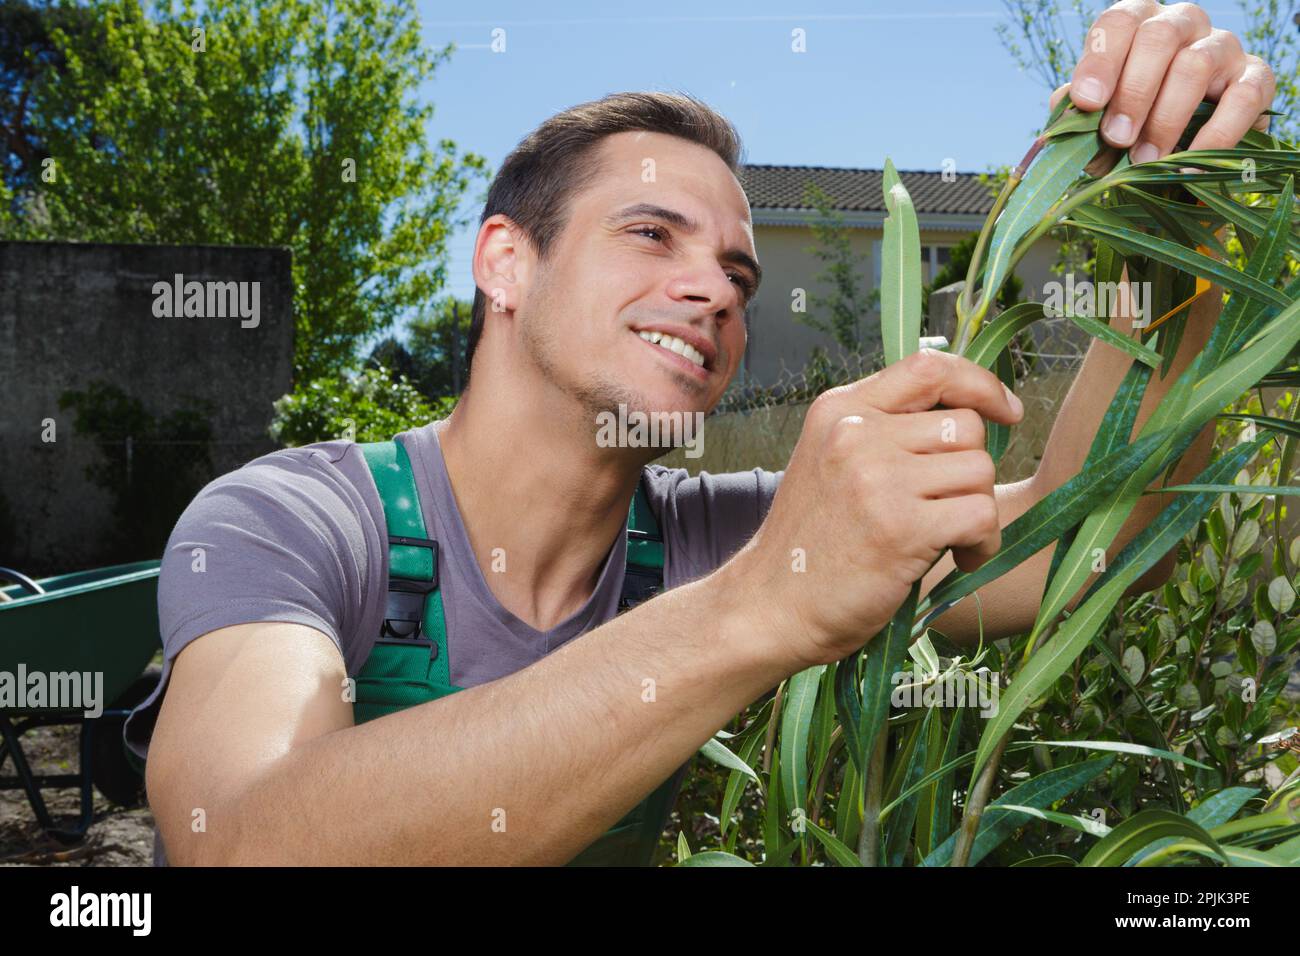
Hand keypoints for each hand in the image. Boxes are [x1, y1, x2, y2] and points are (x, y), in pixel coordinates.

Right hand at [726, 349, 1022, 668]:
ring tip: (949, 539)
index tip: (1004, 411)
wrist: (771, 605)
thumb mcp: (830, 460)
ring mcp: (878, 479)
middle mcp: (856, 434)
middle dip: (972, 471)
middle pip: (967, 427)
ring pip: (980, 471)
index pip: (930, 367)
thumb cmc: (811, 541)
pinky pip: (982, 515)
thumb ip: (882, 430)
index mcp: (839, 410)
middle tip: (948, 508)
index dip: (980, 385)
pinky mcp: (901, 528)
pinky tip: (958, 559)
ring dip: (978, 509)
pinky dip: (983, 543)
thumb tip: (972, 413)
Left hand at [1051, 1, 1275, 163]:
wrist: (1183, 152)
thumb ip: (1078, 111)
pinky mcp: (1256, 79)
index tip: (1087, 103)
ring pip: (1195, 65)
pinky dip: (1214, 137)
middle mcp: (1183, 25)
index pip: (1118, 22)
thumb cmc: (1131, 126)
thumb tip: (1066, 107)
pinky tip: (1187, 167)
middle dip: (1133, 92)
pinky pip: (1242, 99)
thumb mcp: (1098, 117)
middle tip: (1116, 138)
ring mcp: (1223, 48)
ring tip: (1145, 161)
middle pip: (1158, 37)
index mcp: (1138, 25)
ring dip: (1166, 118)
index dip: (1100, 61)